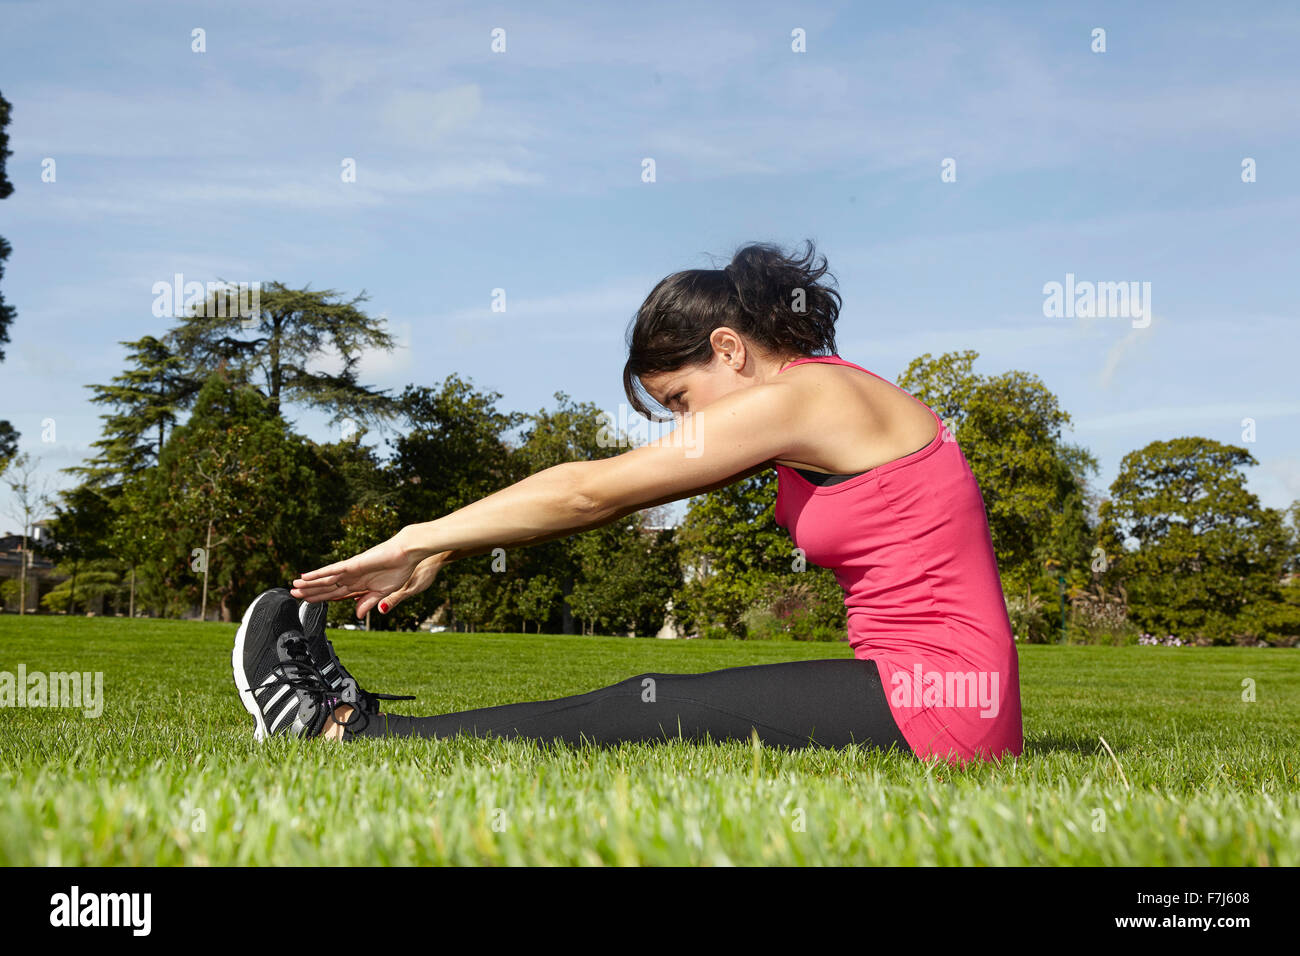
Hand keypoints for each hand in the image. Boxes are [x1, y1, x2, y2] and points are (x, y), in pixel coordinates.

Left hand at [291, 530, 446, 618]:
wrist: (408, 554)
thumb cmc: (400, 569)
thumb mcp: (384, 593)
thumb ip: (369, 602)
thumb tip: (357, 615)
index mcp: (360, 585)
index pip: (336, 594)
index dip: (322, 598)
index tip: (309, 602)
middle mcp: (352, 577)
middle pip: (326, 587)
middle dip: (311, 592)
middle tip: (294, 596)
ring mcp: (351, 570)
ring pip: (325, 579)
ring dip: (309, 584)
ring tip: (294, 588)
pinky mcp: (352, 564)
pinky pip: (332, 570)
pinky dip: (318, 574)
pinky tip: (306, 577)